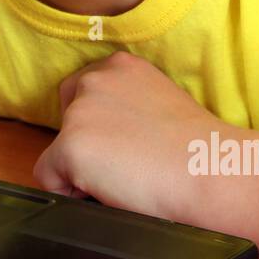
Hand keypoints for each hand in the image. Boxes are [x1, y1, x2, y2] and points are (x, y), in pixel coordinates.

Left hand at [33, 49, 223, 216]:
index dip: (97, 127)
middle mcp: (94, 80)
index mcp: (119, 66)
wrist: (210, 170)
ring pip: (58, 151)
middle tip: (124, 166)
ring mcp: (79, 112)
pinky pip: (48, 177)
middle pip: (65, 121)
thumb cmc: (197, 150)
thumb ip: (128, 105)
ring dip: (81, 170)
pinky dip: (70, 192)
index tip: (121, 145)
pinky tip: (106, 192)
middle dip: (85, 145)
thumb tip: (109, 134)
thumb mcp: (160, 103)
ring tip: (124, 179)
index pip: (82, 95)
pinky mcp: (71, 146)